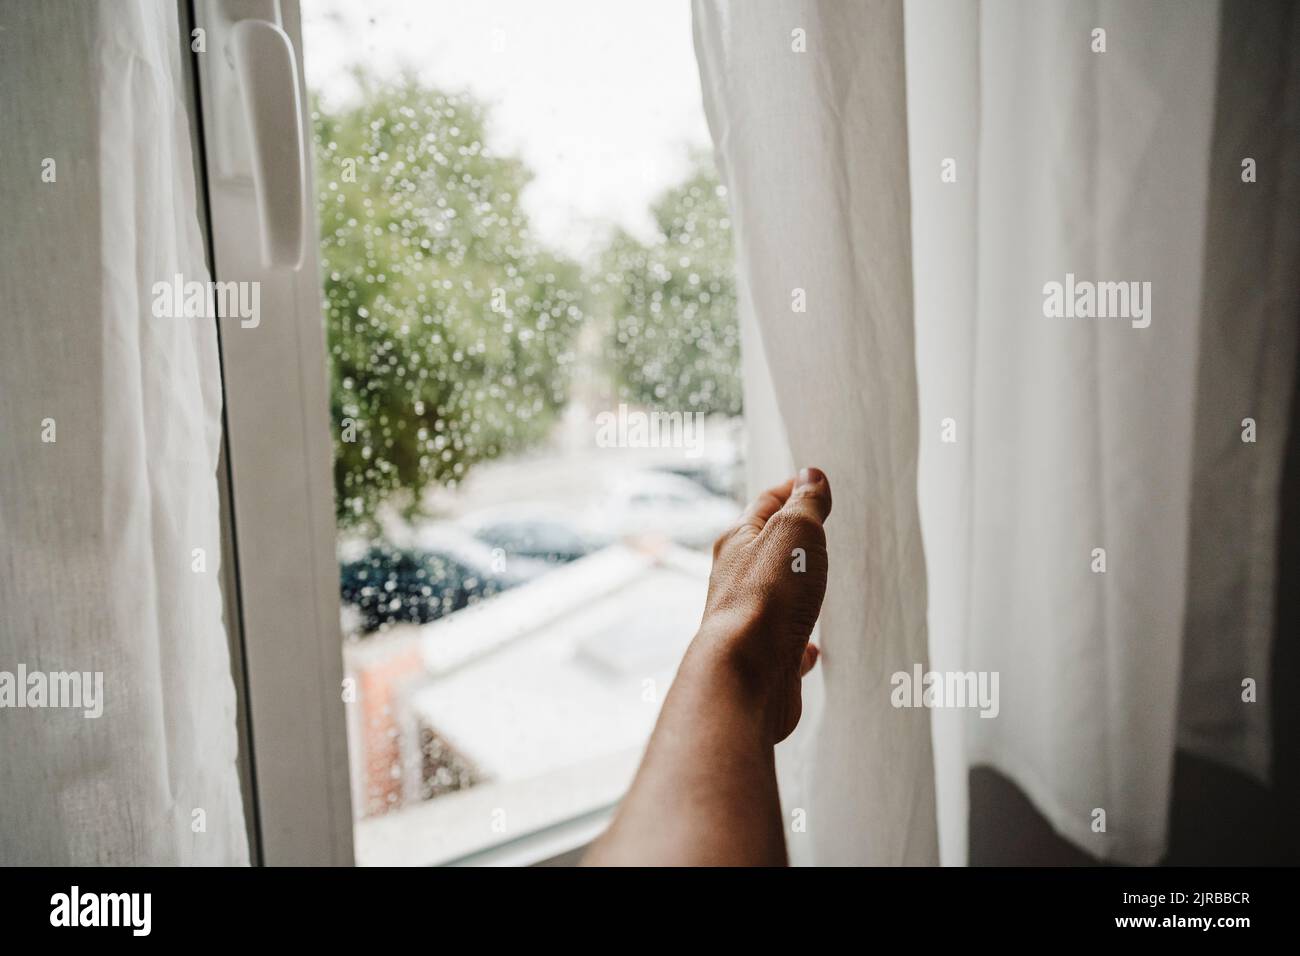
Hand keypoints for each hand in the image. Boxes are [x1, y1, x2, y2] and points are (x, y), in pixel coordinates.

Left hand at [690, 467, 831, 742]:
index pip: (764, 505)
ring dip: (792, 591)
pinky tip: (811, 651)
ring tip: (814, 585)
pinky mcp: (765, 661)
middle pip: (764, 552)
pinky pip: (785, 647)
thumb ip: (805, 504)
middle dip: (789, 541)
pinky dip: (799, 644)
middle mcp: (736, 580)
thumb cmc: (768, 598)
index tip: (809, 483)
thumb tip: (809, 475)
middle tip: (816, 531)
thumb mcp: (794, 532)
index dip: (789, 490)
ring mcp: (749, 622)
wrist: (746, 675)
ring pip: (773, 599)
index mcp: (738, 543)